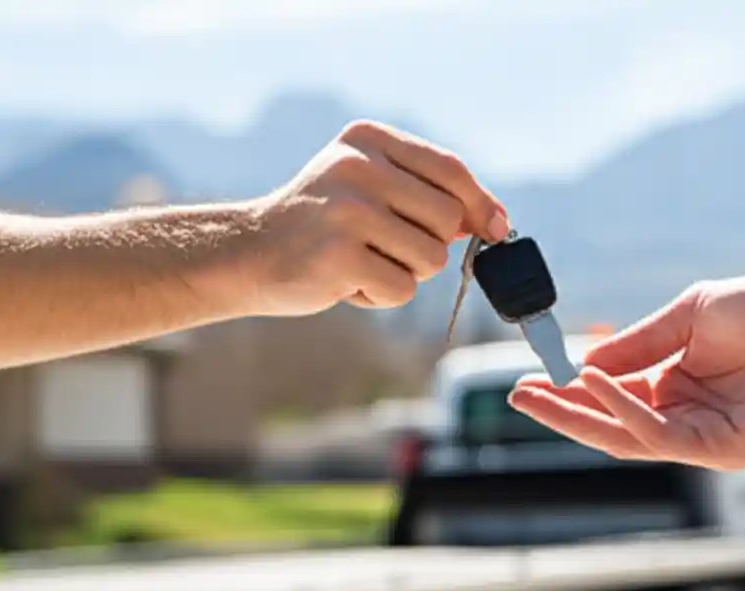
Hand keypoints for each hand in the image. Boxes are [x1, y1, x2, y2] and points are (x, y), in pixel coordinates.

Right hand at [230, 121, 507, 315]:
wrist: (247, 253)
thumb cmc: (321, 224)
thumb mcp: (369, 188)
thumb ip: (426, 195)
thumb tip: (497, 221)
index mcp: (367, 140)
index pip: (449, 169)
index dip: (481, 203)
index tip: (497, 227)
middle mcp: (357, 167)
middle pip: (447, 217)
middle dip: (433, 244)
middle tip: (391, 248)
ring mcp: (348, 211)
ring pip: (431, 258)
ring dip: (406, 272)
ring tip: (363, 262)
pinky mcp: (339, 256)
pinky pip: (402, 288)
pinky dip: (382, 295)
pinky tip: (347, 281)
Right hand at [508, 274, 744, 469]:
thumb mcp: (688, 317)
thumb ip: (640, 342)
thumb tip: (586, 361)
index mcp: (678, 386)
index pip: (613, 397)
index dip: (571, 389)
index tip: (532, 375)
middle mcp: (687, 417)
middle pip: (611, 425)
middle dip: (562, 411)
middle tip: (518, 395)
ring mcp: (705, 438)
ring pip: (627, 438)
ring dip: (580, 417)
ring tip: (537, 394)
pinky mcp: (725, 449)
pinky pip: (661, 434)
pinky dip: (624, 411)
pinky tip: (595, 383)